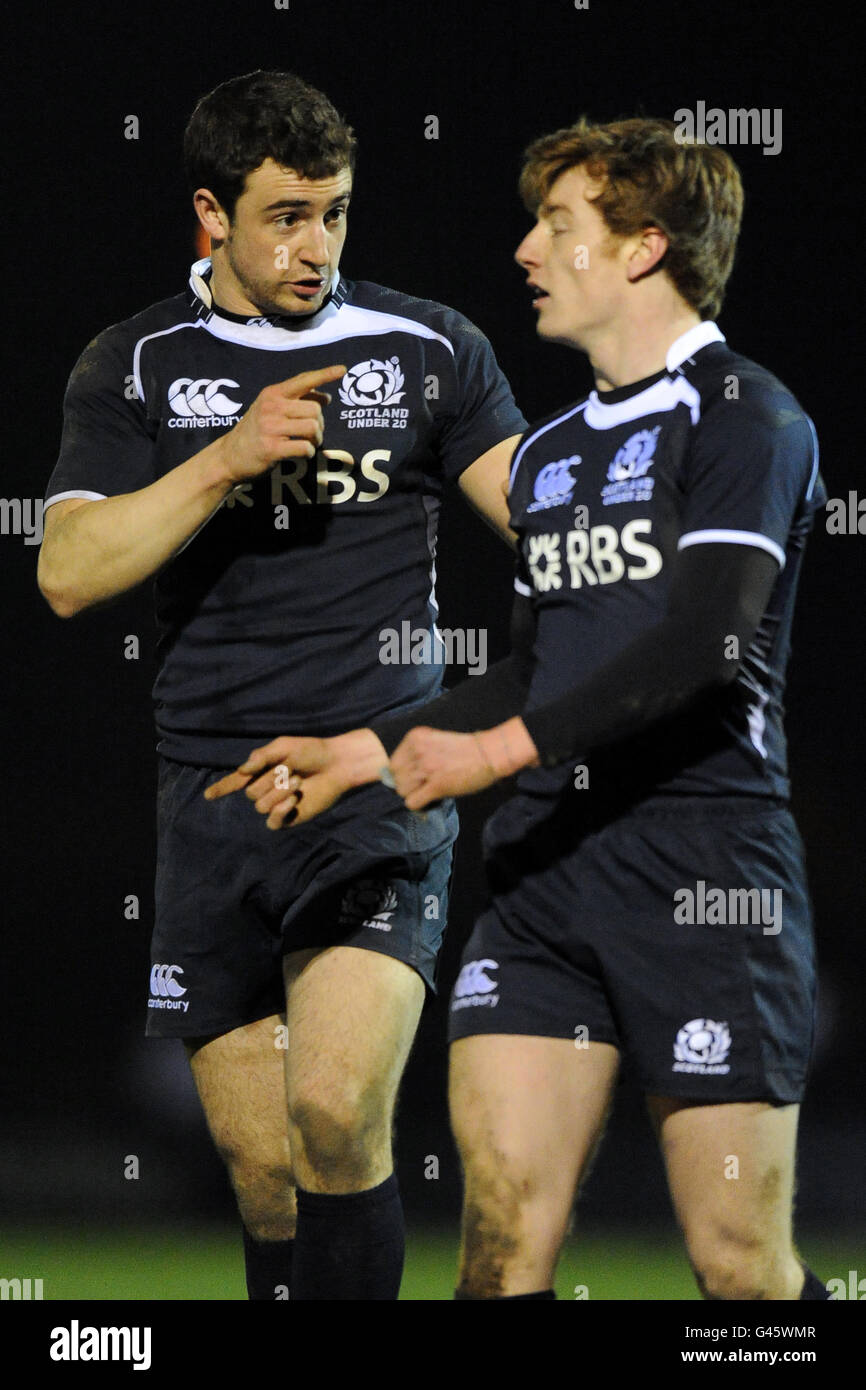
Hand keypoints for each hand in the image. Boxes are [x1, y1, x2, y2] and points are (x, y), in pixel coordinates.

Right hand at [203, 728, 386, 827]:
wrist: (336, 764)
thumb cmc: (311, 751)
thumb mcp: (283, 746)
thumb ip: (260, 757)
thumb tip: (242, 771)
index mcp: (262, 771)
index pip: (236, 782)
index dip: (221, 788)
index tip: (207, 796)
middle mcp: (267, 788)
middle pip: (249, 794)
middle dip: (268, 781)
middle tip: (290, 771)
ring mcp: (277, 804)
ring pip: (260, 806)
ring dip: (278, 792)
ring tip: (298, 781)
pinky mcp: (289, 817)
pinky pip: (272, 821)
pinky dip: (281, 809)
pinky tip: (294, 799)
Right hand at [216, 364, 346, 483]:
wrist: (229, 456)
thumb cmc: (255, 431)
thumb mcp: (271, 409)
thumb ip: (297, 400)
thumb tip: (326, 397)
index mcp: (273, 394)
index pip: (303, 379)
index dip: (325, 374)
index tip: (343, 369)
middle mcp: (271, 407)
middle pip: (315, 409)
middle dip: (320, 424)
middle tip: (312, 433)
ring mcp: (270, 427)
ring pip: (313, 428)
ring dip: (316, 439)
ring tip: (308, 443)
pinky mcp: (272, 449)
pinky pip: (305, 448)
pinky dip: (308, 453)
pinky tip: (300, 453)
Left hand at [390, 718, 538, 809]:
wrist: (489, 753)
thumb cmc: (464, 749)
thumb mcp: (434, 742)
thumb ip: (415, 754)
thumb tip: (395, 777)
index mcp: (415, 737)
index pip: (392, 764)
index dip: (403, 774)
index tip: (417, 777)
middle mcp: (417, 751)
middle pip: (396, 779)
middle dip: (408, 785)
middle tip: (425, 785)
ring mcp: (426, 768)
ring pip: (403, 792)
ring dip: (415, 794)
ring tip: (431, 790)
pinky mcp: (436, 785)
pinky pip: (413, 802)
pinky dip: (420, 805)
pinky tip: (432, 798)